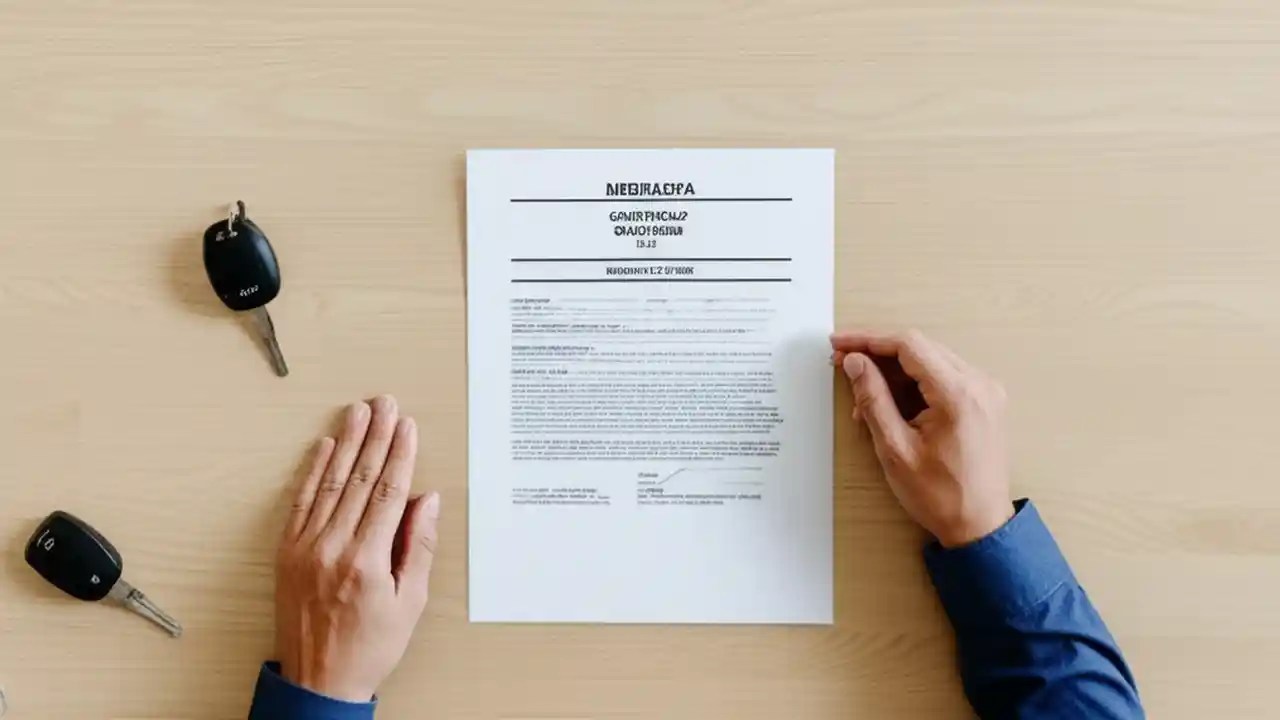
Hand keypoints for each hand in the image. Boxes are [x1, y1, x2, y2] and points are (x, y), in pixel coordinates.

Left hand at [275, 395, 439, 700]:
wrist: (317, 681)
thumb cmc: (368, 648)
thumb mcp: (409, 603)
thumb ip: (417, 547)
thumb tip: (425, 501)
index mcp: (366, 560)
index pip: (387, 492)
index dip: (400, 454)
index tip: (407, 426)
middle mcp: (332, 547)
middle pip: (359, 478)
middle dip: (376, 437)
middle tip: (385, 404)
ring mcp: (305, 547)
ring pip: (329, 482)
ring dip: (345, 443)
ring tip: (357, 413)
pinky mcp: (287, 552)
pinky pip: (302, 501)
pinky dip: (312, 471)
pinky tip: (323, 447)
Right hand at [831, 331, 1012, 547]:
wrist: (980, 527)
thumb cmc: (940, 496)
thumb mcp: (895, 448)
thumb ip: (873, 398)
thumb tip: (855, 362)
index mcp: (958, 394)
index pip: (908, 345)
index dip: (868, 340)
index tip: (838, 344)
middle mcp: (978, 384)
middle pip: (920, 348)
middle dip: (878, 353)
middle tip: (842, 363)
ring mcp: (985, 391)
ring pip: (930, 360)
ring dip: (894, 371)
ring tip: (863, 397)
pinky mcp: (984, 401)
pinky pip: (944, 376)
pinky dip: (914, 383)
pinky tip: (890, 403)